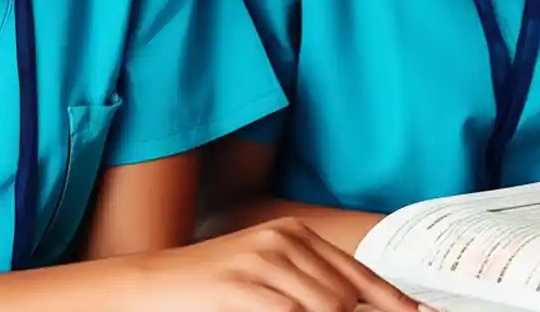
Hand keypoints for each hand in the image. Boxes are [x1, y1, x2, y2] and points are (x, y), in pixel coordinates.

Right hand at [129, 218, 431, 311]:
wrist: (145, 286)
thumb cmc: (210, 291)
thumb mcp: (268, 278)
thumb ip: (314, 289)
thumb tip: (361, 306)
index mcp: (296, 235)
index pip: (360, 273)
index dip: (394, 301)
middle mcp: (284, 240)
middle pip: (347, 296)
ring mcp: (262, 260)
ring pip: (327, 307)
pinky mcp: (241, 284)